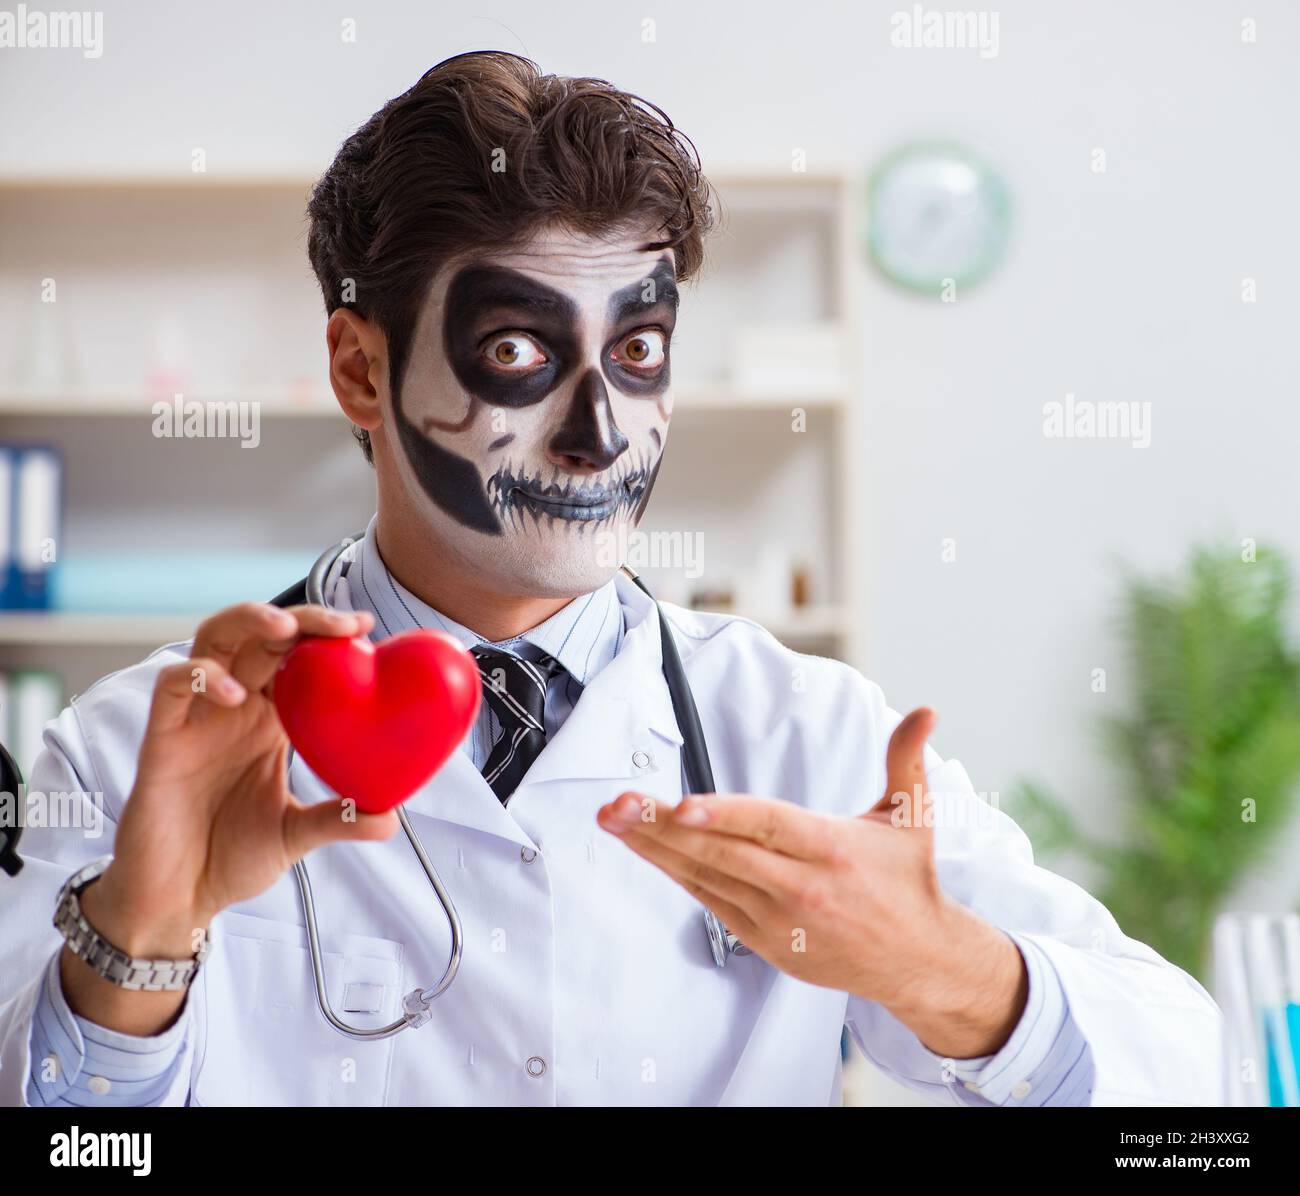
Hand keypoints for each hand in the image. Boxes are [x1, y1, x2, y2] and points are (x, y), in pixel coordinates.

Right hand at [94, 601, 398, 955]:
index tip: (365, 625)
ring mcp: (197, 719)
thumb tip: (391, 818)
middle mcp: (235, 708)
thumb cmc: (230, 857)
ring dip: (248, 622)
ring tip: (285, 629)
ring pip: (212, 641)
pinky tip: (237, 693)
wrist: (177, 898)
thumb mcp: (295, 834)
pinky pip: (172, 687)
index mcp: (271, 719)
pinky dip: (202, 677)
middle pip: (260, 634)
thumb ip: (338, 820)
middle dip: (301, 617)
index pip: (298, 656)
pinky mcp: (161, 739)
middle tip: (341, 623)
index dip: (326, 633)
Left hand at [596, 707, 1027, 1058]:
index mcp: (833, 850)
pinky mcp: (762, 940)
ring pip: (705, 877)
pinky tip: (645, 848)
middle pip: (722, 852)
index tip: (681, 804)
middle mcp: (801, 887)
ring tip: (614, 819)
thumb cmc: (908, 879)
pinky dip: (674, 872)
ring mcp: (777, 919)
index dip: (724, 815)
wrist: (917, 960)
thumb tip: (926, 712)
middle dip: (663, 827)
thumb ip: (907, 758)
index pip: (770, 826)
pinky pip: (708, 899)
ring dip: (655, 847)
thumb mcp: (913, 816)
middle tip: (617, 805)